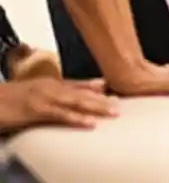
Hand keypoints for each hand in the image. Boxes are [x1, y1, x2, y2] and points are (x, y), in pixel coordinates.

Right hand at [0, 78, 117, 131]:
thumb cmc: (11, 98)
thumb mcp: (37, 92)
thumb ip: (58, 93)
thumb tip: (77, 97)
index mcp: (52, 83)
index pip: (80, 84)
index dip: (99, 88)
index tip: (118, 90)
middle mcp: (52, 87)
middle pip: (82, 93)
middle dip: (102, 98)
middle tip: (121, 104)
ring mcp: (45, 97)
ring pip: (76, 101)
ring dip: (96, 106)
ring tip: (113, 112)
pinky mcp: (36, 110)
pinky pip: (60, 115)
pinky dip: (76, 118)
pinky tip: (89, 122)